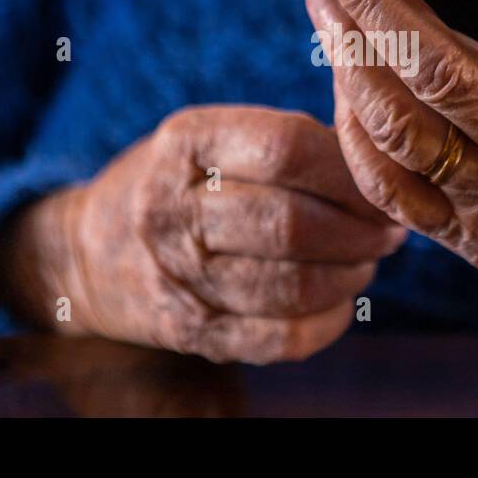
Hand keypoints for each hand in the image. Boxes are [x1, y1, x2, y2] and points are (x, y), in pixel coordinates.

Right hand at [0, 105, 405, 363]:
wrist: (89, 253)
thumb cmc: (181, 183)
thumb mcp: (212, 138)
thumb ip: (289, 141)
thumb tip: (380, 165)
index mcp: (186, 143)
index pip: (286, 149)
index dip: (350, 170)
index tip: (384, 183)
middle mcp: (173, 209)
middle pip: (293, 223)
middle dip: (361, 231)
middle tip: (389, 230)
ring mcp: (178, 277)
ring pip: (293, 287)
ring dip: (350, 276)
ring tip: (366, 261)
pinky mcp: (191, 332)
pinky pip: (280, 339)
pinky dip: (327, 323)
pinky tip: (340, 302)